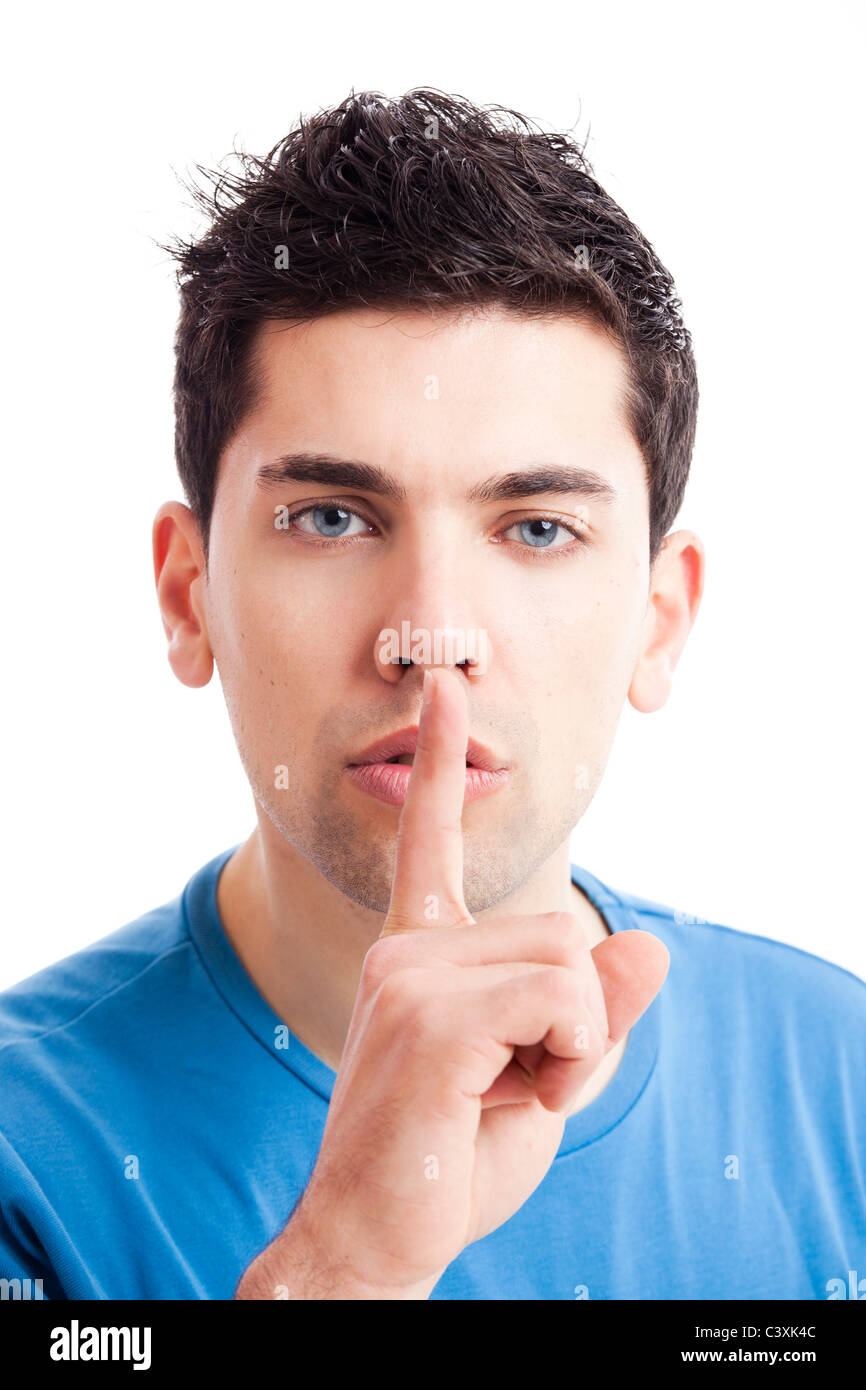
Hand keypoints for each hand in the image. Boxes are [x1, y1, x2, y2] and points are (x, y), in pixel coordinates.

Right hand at [240, 667, 668, 1299]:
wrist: (376, 1239)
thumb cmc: (450, 1162)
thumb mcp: (550, 1079)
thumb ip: (595, 1012)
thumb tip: (647, 947)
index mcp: (421, 953)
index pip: (431, 839)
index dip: (439, 762)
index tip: (442, 690)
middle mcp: (408, 948)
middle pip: (564, 936)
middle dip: (574, 1028)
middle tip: (511, 1086)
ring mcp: (410, 973)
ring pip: (571, 966)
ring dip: (572, 1050)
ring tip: (499, 1096)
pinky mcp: (427, 1013)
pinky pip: (562, 998)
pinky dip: (569, 1058)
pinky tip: (504, 1095)